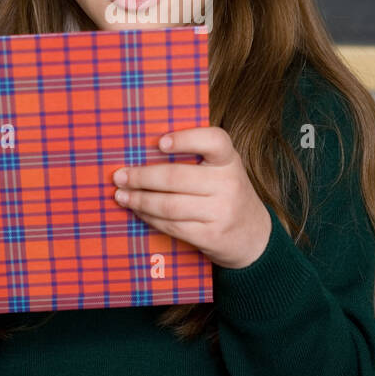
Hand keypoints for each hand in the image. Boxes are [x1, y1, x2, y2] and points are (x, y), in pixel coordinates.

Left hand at [111, 127, 272, 269]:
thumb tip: (143, 152)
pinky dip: (150, 218)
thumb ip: (195, 158)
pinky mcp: (211, 236)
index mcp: (229, 160)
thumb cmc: (226, 194)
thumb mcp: (221, 170)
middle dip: (142, 177)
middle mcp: (228, 184)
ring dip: (140, 201)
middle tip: (119, 176)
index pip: (213, 141)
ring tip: (122, 196)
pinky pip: (172, 226)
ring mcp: (221, 212)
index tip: (159, 142)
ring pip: (169, 205)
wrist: (254, 236)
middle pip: (176, 178)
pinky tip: (139, 211)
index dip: (185, 139)